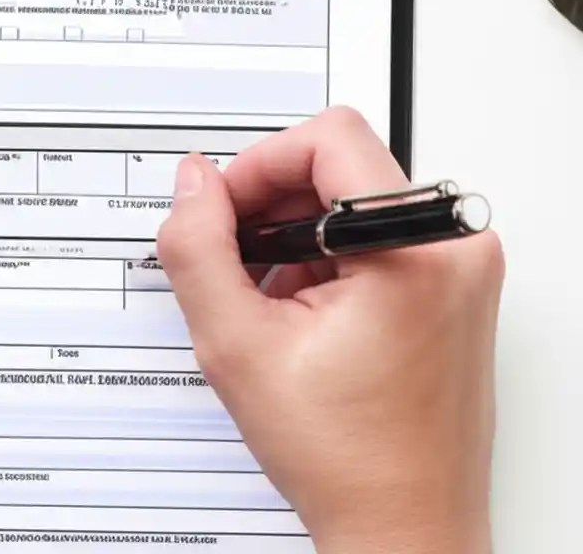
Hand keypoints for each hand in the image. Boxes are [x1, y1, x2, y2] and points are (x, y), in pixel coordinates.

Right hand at [156, 107, 502, 553]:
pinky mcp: (452, 289)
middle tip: (230, 257)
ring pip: (355, 202)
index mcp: (416, 249)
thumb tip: (192, 187)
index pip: (329, 138)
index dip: (257, 164)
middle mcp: (456, 247)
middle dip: (270, 205)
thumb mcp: (237, 345)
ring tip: (265, 300)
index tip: (221, 208)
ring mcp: (461, 269)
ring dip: (294, 236)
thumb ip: (198, 249)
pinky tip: (296, 312)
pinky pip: (376, 238)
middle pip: (342, 166)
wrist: (401, 523)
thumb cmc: (346, 456)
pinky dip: (324, 260)